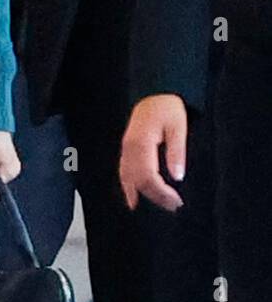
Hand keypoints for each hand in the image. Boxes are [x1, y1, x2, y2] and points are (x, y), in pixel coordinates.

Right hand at [120, 94, 186, 211]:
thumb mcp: (179, 127)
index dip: (162, 192)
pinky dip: (128, 186)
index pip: (148, 176)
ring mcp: (125, 148)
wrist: (155, 94)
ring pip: (127, 178)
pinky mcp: (127, 149)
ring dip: (141, 194)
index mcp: (141, 143)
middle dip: (154, 197)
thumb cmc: (168, 109)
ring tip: (155, 208)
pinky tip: (133, 197)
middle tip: (173, 208)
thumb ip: (177, 151)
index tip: (177, 202)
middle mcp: (129, 148)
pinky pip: (123, 171)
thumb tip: (177, 176)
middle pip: (137, 180)